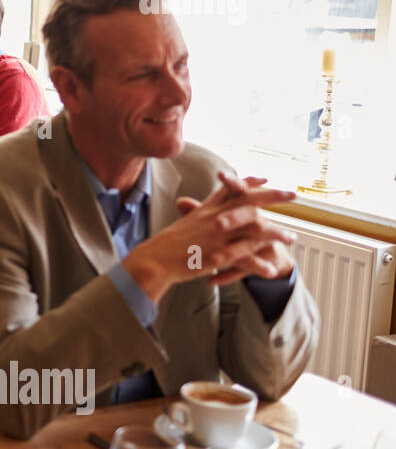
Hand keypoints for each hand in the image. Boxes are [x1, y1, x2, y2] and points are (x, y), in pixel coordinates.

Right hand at [121, 172, 296, 300]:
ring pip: (255, 229)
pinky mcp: (219, 254)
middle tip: (293, 193)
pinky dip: (260, 264)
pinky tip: (271, 270)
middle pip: (249, 201)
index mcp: (206, 210)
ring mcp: (218, 235)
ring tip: (291, 238)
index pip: (230, 189)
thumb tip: (189, 204)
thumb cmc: (165, 245)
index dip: (248, 182)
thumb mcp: (182, 224)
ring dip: (276, 233)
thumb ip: (193, 213)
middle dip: (273, 196)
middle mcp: (215, 218)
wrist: (154, 260)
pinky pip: (246, 258)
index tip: (264, 178)